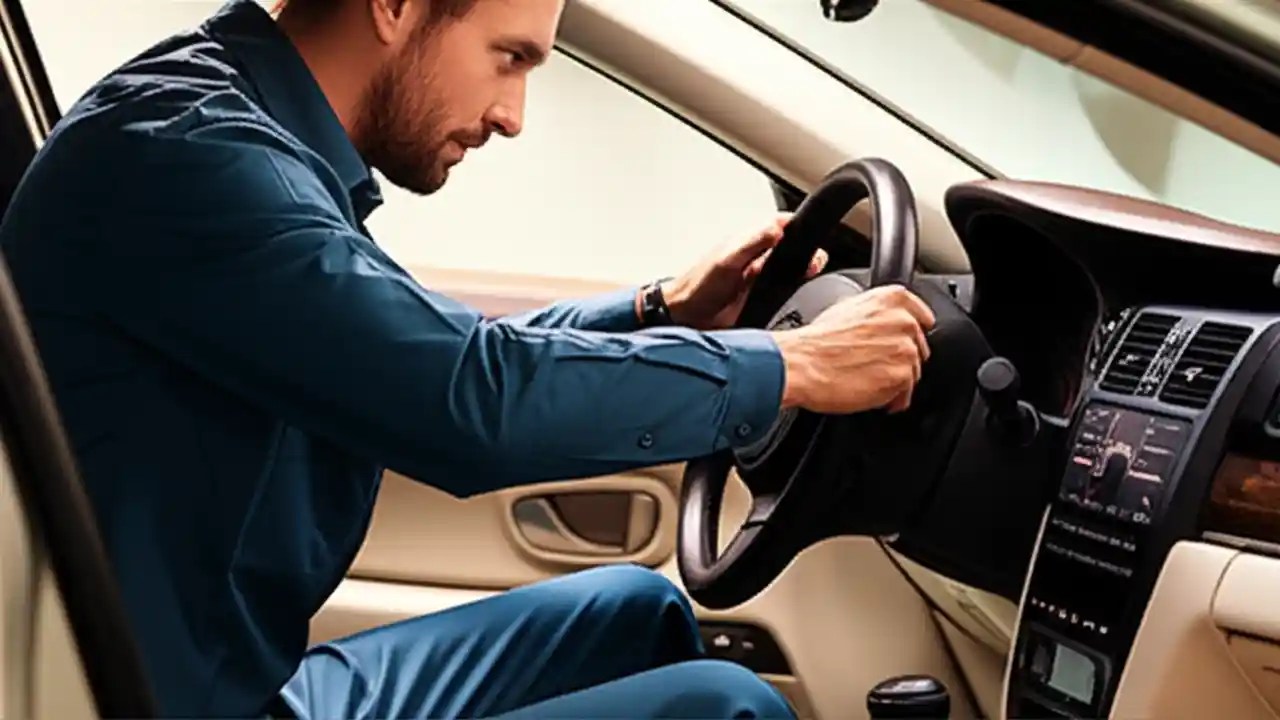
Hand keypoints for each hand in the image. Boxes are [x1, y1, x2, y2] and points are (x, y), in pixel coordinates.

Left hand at [658, 213, 826, 329]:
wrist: (684, 318)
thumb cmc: (698, 286)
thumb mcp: (727, 261)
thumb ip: (752, 243)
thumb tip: (777, 229)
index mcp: (749, 242)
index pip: (781, 224)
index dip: (798, 225)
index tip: (812, 229)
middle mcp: (757, 258)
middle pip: (792, 247)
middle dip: (807, 251)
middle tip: (814, 261)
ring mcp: (760, 279)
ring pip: (792, 269)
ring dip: (804, 270)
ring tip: (812, 272)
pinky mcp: (761, 298)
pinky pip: (785, 291)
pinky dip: (795, 291)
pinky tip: (800, 294)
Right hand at [772, 285, 935, 413]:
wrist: (801, 365)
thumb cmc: (815, 341)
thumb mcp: (847, 309)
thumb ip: (876, 315)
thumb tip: (883, 328)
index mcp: (892, 299)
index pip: (923, 317)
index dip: (910, 334)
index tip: (902, 343)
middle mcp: (904, 322)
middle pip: (918, 347)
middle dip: (900, 358)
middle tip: (876, 365)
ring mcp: (905, 350)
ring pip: (913, 371)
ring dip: (896, 380)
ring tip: (870, 383)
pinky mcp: (901, 377)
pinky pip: (905, 393)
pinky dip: (892, 398)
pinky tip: (872, 395)